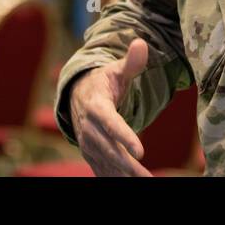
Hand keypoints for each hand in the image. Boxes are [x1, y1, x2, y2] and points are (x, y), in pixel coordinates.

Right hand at [69, 38, 152, 176]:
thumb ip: (131, 62)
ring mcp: (87, 142)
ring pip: (106, 162)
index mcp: (96, 105)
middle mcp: (89, 127)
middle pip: (109, 148)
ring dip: (124, 174)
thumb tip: (142, 43)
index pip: (110, 123)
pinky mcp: (90, 153)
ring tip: (146, 181)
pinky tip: (131, 182)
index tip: (141, 151)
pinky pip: (102, 169)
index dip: (124, 137)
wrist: (77, 95)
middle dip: (127, 164)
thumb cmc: (103, 82)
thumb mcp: (116, 70)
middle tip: (146, 176)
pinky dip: (114, 177)